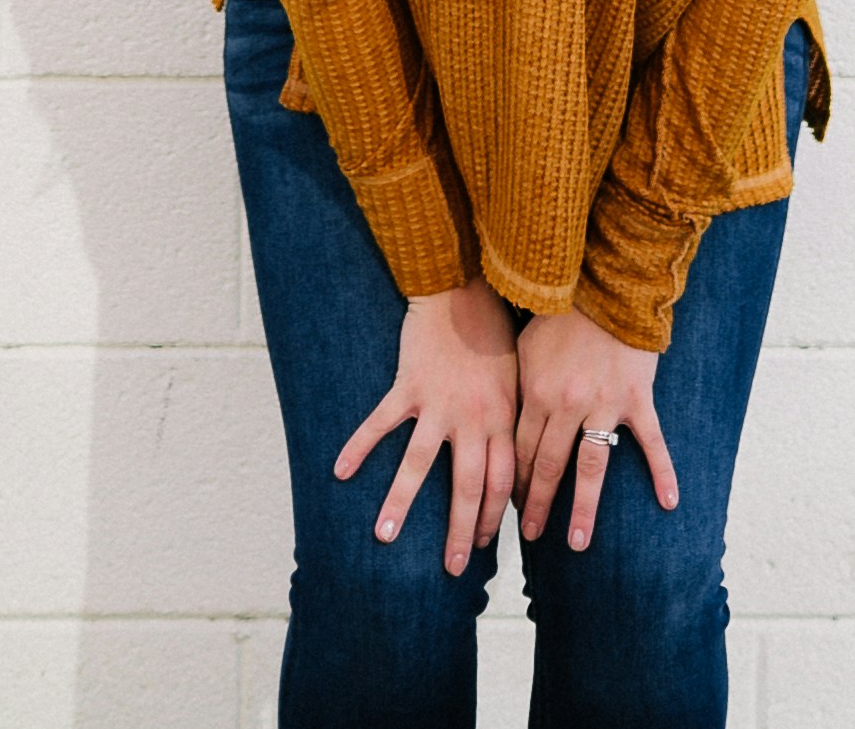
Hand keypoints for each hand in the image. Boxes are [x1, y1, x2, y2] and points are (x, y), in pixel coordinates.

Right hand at [334, 280, 520, 574]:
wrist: (463, 286)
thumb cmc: (493, 332)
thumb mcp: (515, 379)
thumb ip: (509, 421)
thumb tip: (514, 466)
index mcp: (502, 417)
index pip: (503, 481)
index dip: (495, 516)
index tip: (487, 546)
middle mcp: (472, 417)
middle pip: (469, 487)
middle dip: (462, 532)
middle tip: (453, 568)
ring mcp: (438, 403)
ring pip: (419, 466)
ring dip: (400, 504)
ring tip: (383, 537)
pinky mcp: (408, 385)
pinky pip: (380, 424)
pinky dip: (359, 447)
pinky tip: (339, 471)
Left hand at [515, 302, 677, 551]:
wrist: (607, 286)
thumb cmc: (562, 318)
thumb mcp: (527, 349)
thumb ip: (518, 388)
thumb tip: (504, 426)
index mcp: (538, 393)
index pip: (522, 451)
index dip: (516, 482)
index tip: (511, 508)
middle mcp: (569, 404)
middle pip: (549, 467)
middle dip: (538, 505)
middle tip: (531, 536)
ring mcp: (605, 404)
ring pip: (592, 467)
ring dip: (584, 508)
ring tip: (578, 542)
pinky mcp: (637, 398)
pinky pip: (652, 442)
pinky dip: (663, 472)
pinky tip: (669, 503)